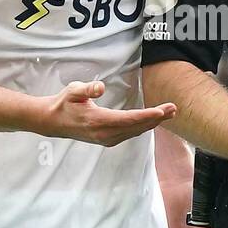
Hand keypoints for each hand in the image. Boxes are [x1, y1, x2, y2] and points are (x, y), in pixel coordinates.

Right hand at [41, 81, 175, 146]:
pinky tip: (153, 120)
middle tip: (174, 109)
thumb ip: (86, 89)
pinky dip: (143, 127)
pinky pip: (130, 134)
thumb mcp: (72, 91)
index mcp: (97, 121)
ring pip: (135, 132)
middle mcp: (104, 134)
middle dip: (157, 118)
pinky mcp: (108, 140)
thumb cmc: (64, 103)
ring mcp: (106, 139)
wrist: (53, 122)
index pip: (128, 119)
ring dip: (153, 123)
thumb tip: (100, 87)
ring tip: (169, 113)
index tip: (162, 111)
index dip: (147, 116)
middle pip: (136, 127)